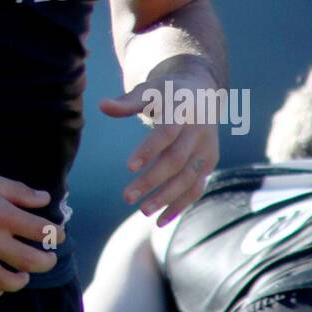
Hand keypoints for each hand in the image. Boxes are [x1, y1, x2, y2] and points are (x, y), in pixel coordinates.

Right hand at [0, 155, 63, 299]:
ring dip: (20, 281)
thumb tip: (43, 199)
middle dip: (45, 262)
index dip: (55, 235)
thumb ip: (16, 190)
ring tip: (22, 276)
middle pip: (30, 261)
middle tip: (46, 259)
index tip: (57, 235)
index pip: (41, 231)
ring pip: (6, 282)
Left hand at [100, 76, 219, 225]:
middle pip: (176, 160)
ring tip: (143, 211)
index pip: (167, 133)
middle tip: (127, 197)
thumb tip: (102, 106)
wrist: (202, 90)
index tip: (128, 167)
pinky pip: (197, 187)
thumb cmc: (167, 92)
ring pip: (188, 178)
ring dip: (166, 198)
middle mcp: (199, 130)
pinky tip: (161, 220)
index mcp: (183, 109)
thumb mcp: (149, 91)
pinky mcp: (209, 161)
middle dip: (152, 181)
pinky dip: (180, 205)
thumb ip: (127, 102)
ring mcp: (207, 148)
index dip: (149, 150)